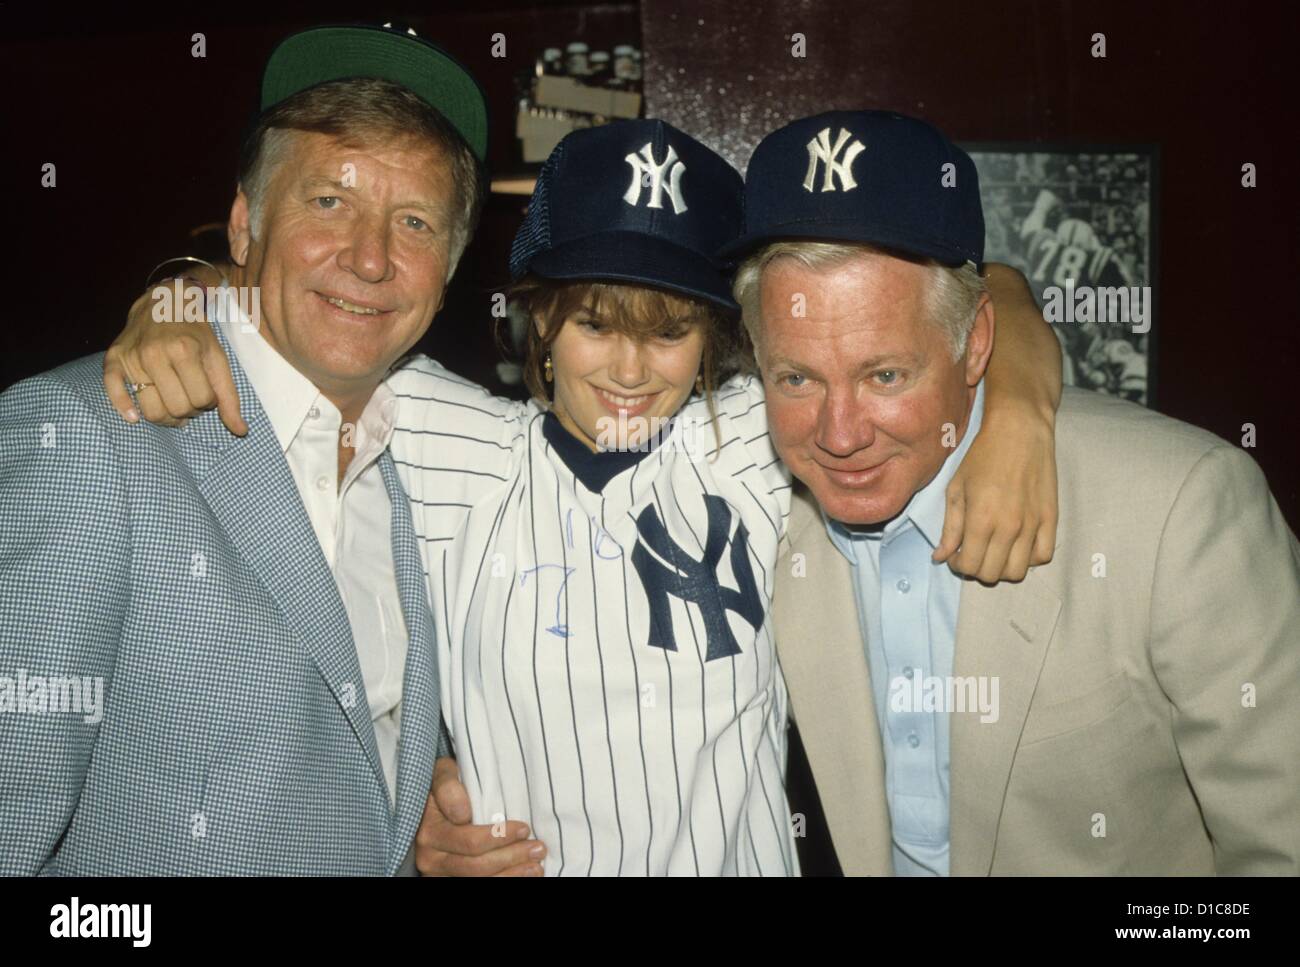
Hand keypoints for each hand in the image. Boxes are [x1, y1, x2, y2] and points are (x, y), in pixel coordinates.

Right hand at [103, 278, 246, 435]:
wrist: (163, 304)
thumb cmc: (194, 334)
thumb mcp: (217, 358)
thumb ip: (229, 396)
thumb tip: (240, 431)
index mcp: (184, 351)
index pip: (201, 400)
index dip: (209, 402)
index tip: (207, 392)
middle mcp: (154, 354)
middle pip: (176, 408)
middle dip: (189, 411)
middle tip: (190, 398)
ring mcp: (131, 358)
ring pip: (150, 410)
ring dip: (166, 417)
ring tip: (174, 404)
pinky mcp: (113, 360)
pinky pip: (114, 393)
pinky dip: (124, 410)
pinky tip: (135, 416)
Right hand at [414, 757, 545, 876]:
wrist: (428, 803)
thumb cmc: (443, 786)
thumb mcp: (443, 774)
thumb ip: (448, 786)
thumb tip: (462, 814)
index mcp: (430, 833)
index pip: (470, 842)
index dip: (500, 837)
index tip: (524, 829)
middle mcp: (431, 859)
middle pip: (477, 866)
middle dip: (512, 857)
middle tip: (539, 848)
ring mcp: (439, 874)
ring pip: (480, 881)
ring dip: (512, 875)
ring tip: (536, 866)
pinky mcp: (451, 880)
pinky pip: (478, 886)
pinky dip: (504, 880)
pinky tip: (522, 875)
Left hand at [933, 404, 1057, 583]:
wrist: (1020, 432)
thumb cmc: (982, 457)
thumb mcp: (956, 489)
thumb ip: (950, 527)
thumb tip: (940, 557)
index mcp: (981, 520)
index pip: (969, 566)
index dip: (958, 565)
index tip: (956, 554)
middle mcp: (1008, 527)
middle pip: (992, 574)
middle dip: (977, 568)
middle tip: (972, 552)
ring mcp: (1033, 525)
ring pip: (1017, 572)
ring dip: (1001, 568)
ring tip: (994, 550)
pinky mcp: (1051, 519)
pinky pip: (1042, 556)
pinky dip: (1028, 558)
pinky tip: (1017, 545)